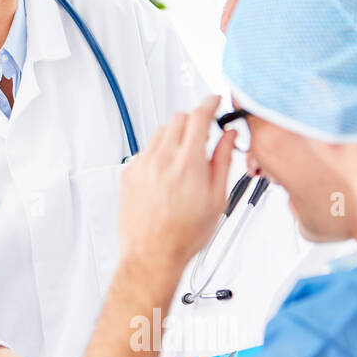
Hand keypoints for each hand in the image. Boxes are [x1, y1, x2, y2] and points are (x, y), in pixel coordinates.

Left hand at [118, 95, 235, 281]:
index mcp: (188, 163)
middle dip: (193, 121)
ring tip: (184, 161)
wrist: (153, 254)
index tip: (214, 102)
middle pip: (178, 119)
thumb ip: (223, 161)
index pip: (199, 116)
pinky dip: (158, 154)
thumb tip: (228, 137)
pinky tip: (167, 175)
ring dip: (175, 137)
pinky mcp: (129, 173)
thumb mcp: (217, 198)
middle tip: (202, 136)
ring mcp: (142, 165)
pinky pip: (145, 151)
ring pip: (160, 133)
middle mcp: (162, 159)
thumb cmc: (184, 235)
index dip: (209, 103)